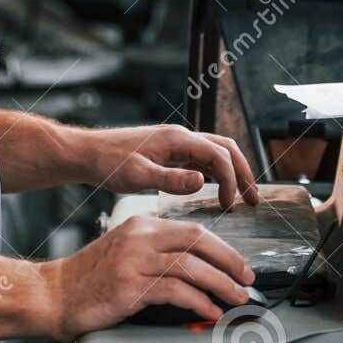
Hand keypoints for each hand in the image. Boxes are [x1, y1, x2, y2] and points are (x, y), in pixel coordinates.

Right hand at [40, 216, 254, 337]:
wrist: (53, 294)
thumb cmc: (87, 279)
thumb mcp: (124, 252)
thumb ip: (155, 253)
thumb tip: (195, 270)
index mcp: (141, 226)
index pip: (192, 230)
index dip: (221, 248)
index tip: (237, 265)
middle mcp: (140, 238)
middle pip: (198, 242)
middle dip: (229, 261)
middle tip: (245, 278)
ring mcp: (134, 261)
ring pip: (191, 266)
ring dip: (220, 284)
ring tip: (234, 298)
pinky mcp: (130, 286)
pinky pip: (176, 291)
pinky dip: (199, 302)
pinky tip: (208, 311)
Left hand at [83, 124, 261, 208]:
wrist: (88, 154)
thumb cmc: (108, 163)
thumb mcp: (138, 175)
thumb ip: (171, 179)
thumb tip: (203, 181)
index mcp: (177, 139)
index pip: (218, 155)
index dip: (231, 179)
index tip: (230, 204)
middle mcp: (181, 137)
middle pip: (225, 149)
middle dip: (243, 173)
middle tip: (254, 199)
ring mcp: (176, 144)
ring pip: (215, 153)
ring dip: (232, 173)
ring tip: (242, 197)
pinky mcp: (170, 153)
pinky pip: (201, 160)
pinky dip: (216, 173)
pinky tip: (217, 190)